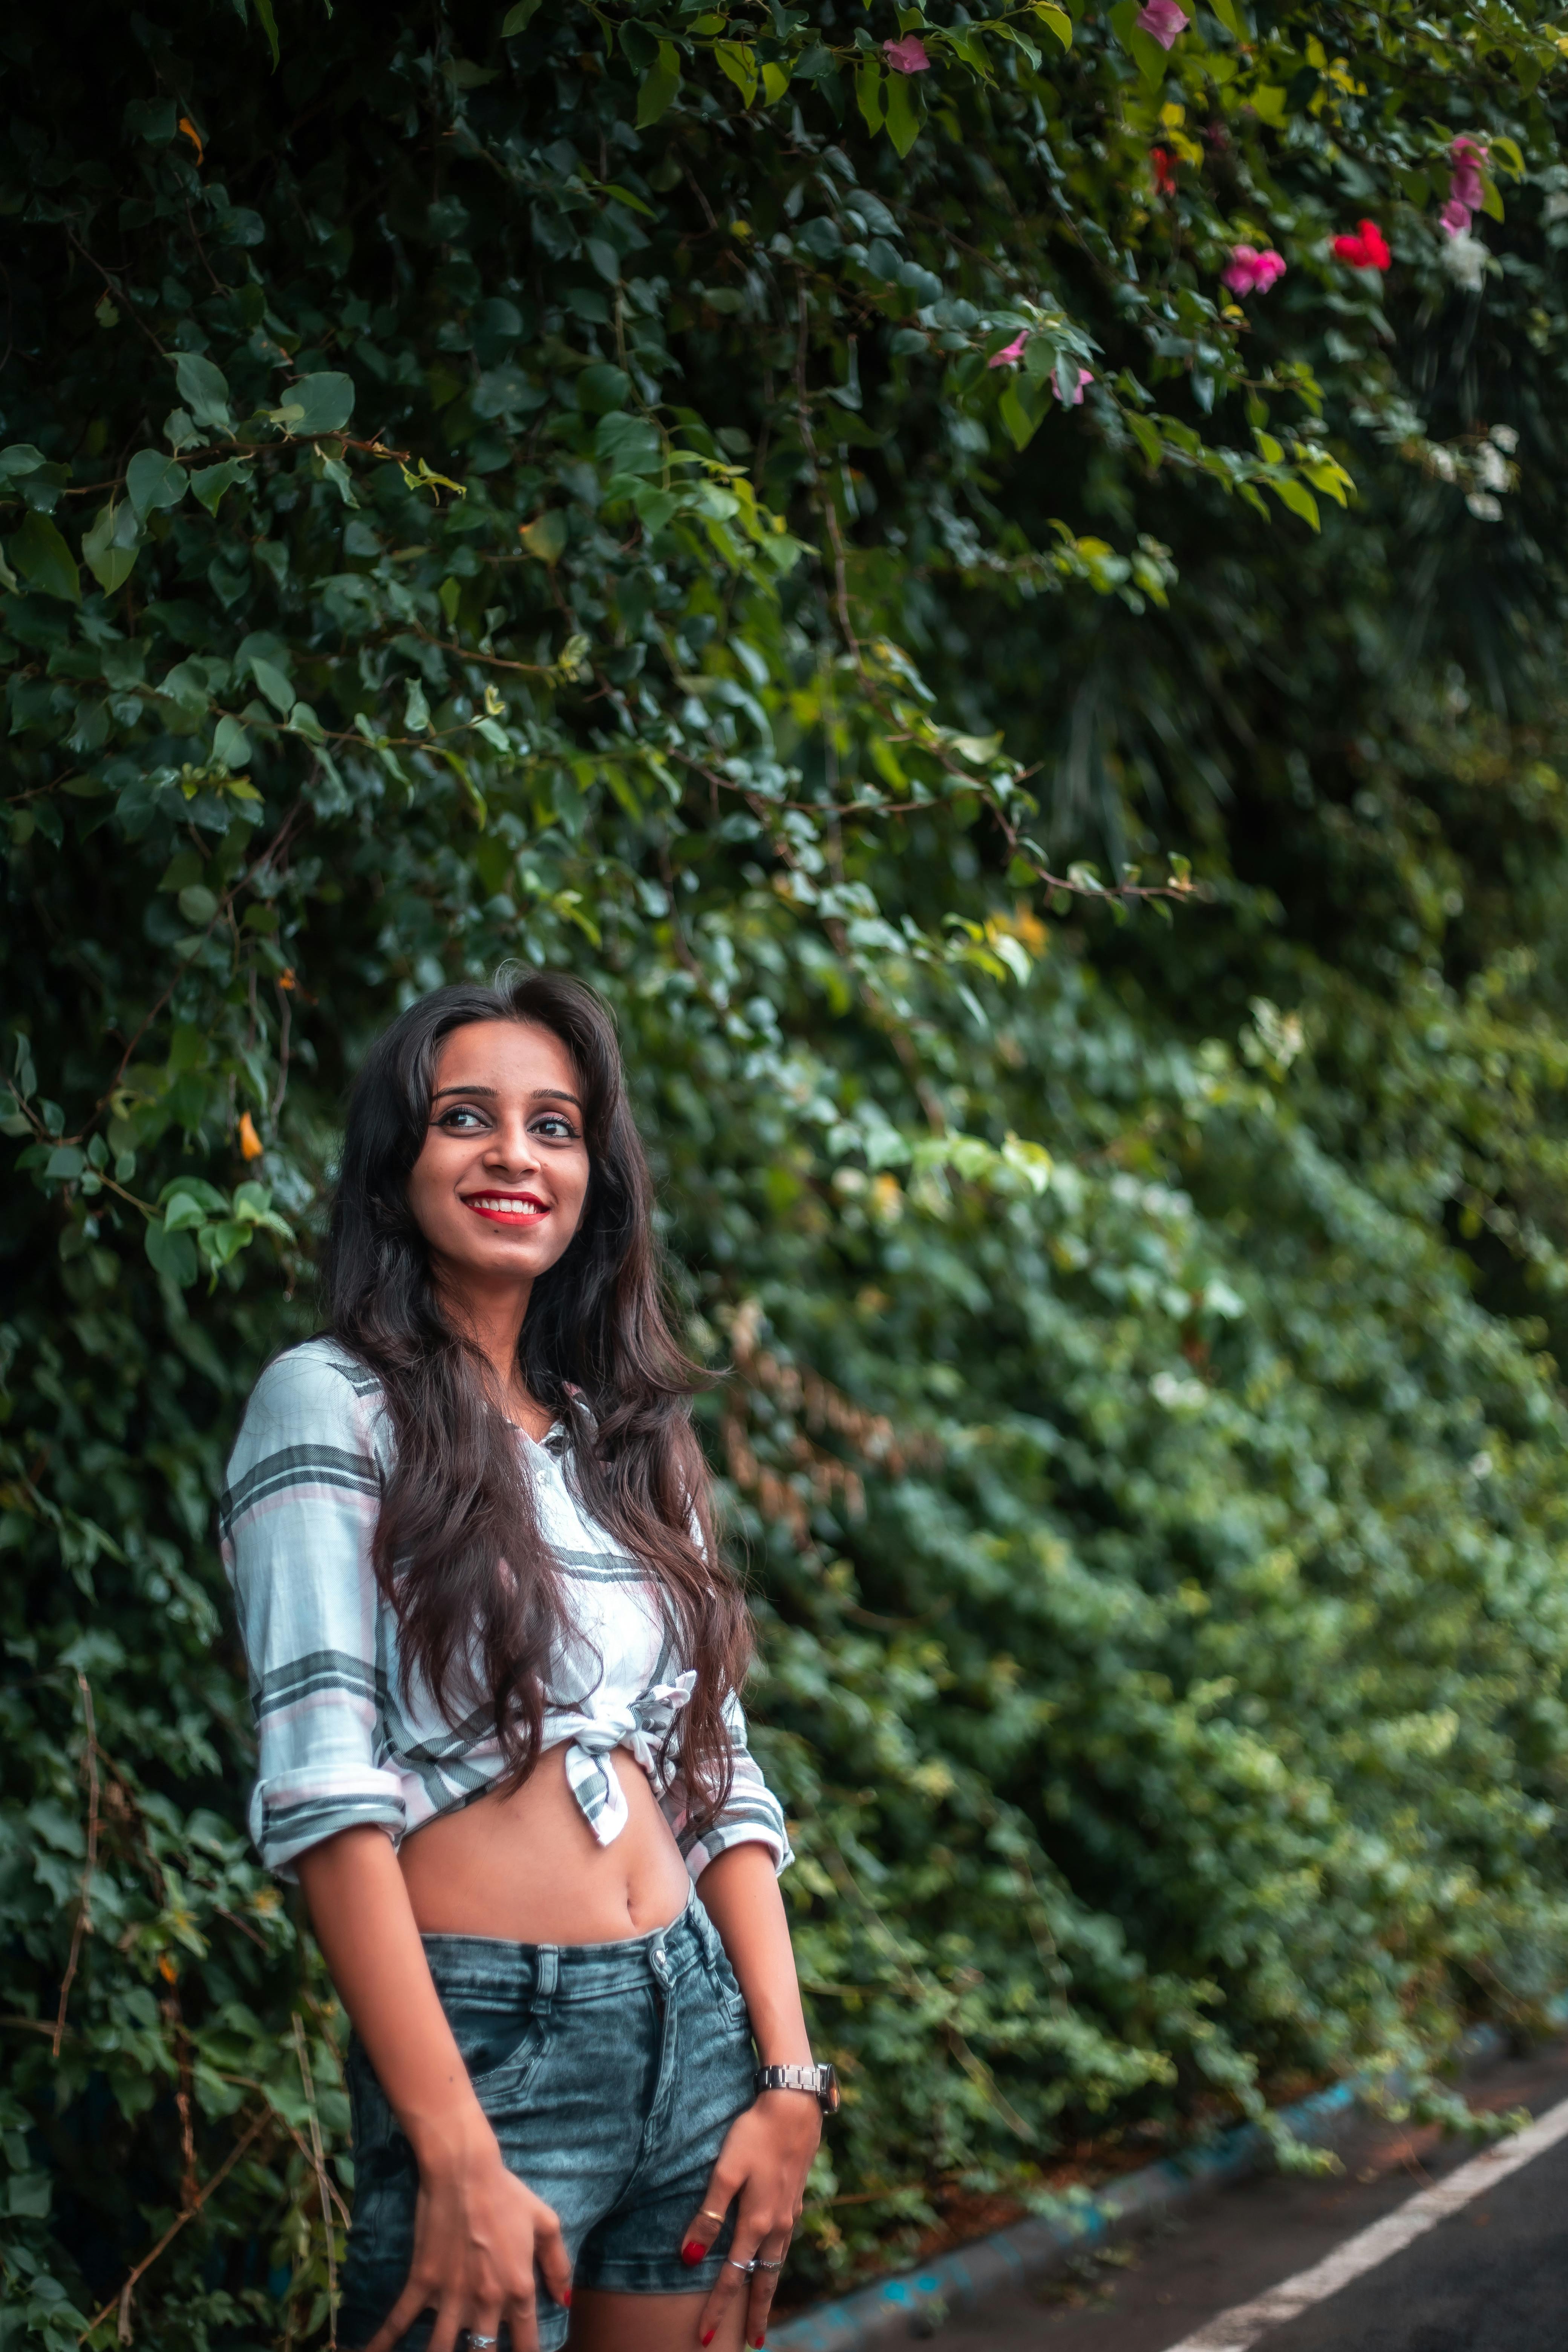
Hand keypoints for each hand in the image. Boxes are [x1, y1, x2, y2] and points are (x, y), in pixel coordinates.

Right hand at [362, 2108, 571, 2351]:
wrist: (465, 2170)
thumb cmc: (507, 2194)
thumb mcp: (545, 2223)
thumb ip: (557, 2266)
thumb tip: (566, 2300)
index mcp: (518, 2289)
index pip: (525, 2343)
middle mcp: (485, 2301)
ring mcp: (451, 2295)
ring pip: (441, 2348)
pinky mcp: (422, 2282)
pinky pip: (399, 2321)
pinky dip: (382, 2341)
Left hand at [681, 2090, 820, 2349]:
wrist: (794, 2107)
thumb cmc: (754, 2135)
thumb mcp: (725, 2172)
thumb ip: (709, 2214)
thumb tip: (690, 2257)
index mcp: (756, 2222)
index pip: (733, 2276)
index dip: (718, 2307)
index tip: (704, 2335)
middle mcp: (777, 2225)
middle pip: (764, 2279)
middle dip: (756, 2313)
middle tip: (753, 2343)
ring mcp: (789, 2213)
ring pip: (777, 2262)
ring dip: (768, 2290)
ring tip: (762, 2311)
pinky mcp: (795, 2199)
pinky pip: (784, 2243)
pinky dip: (777, 2262)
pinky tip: (773, 2260)